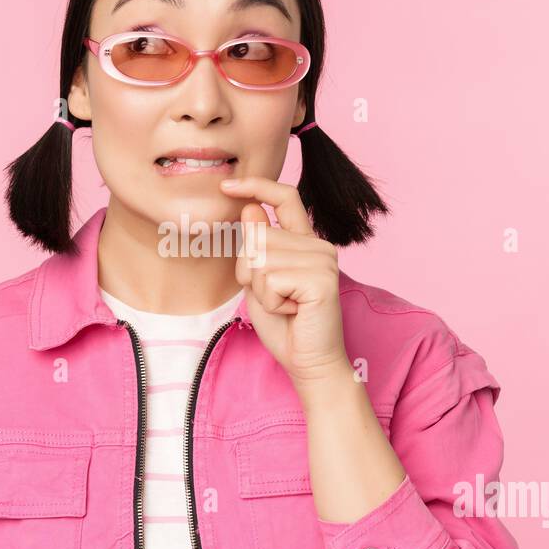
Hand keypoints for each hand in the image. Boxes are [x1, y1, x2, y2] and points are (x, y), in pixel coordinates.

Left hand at [219, 175, 350, 386]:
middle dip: (248, 271)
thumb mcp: (258, 282)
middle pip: (256, 236)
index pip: (284, 197)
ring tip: (284, 305)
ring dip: (260, 289)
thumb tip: (249, 208)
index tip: (226, 185)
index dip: (256, 185)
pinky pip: (270, 278)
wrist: (308, 363)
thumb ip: (255, 248)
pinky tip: (291, 312)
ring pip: (259, 257)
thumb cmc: (283, 326)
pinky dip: (270, 301)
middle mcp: (318, 245)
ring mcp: (322, 259)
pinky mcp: (320, 278)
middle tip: (273, 297)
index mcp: (305, 241)